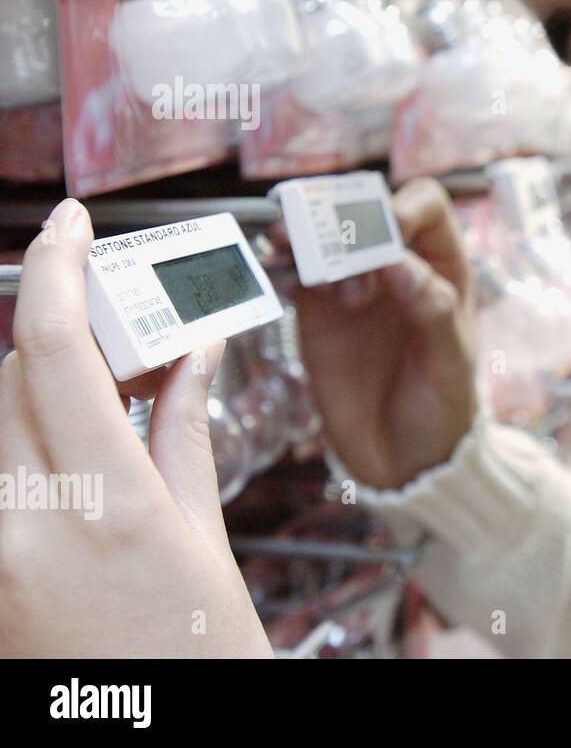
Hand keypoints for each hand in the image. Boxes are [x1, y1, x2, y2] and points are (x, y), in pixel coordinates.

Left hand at [0, 199, 270, 656]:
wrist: (153, 739)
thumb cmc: (197, 656)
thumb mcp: (203, 537)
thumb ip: (182, 431)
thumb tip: (190, 353)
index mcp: (105, 506)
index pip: (60, 351)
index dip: (60, 270)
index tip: (71, 224)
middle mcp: (23, 525)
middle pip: (12, 376)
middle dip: (62, 338)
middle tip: (125, 337)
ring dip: (36, 391)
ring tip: (101, 405)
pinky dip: (20, 444)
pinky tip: (68, 455)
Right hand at [296, 178, 477, 488]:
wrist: (405, 461)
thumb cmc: (443, 408)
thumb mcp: (451, 364)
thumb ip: (432, 311)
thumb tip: (399, 263)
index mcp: (442, 268)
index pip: (424, 207)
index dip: (403, 207)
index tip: (386, 236)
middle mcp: (396, 267)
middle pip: (367, 213)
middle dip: (347, 218)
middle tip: (336, 248)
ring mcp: (353, 287)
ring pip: (327, 238)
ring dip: (312, 236)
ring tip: (301, 253)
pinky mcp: (317, 313)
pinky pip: (298, 273)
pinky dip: (285, 260)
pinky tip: (278, 260)